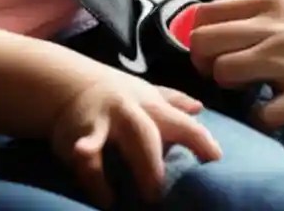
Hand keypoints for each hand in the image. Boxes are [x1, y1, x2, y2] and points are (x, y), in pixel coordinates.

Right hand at [50, 67, 222, 207]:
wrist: (66, 83)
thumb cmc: (116, 96)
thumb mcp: (145, 95)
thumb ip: (172, 102)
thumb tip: (200, 108)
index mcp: (150, 105)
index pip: (181, 122)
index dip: (200, 139)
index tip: (217, 159)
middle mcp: (130, 111)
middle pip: (148, 133)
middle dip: (155, 161)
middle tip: (163, 191)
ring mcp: (104, 122)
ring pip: (120, 141)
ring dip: (133, 165)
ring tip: (146, 196)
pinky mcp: (79, 137)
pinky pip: (88, 159)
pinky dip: (96, 180)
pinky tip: (107, 200)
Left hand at [188, 0, 283, 128]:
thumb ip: (274, 9)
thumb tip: (239, 23)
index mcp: (275, 1)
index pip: (206, 13)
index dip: (199, 35)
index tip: (213, 49)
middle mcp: (276, 26)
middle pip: (203, 42)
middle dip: (205, 63)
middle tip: (225, 74)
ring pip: (223, 73)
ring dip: (230, 89)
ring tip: (253, 91)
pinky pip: (263, 114)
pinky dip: (263, 118)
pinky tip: (277, 113)